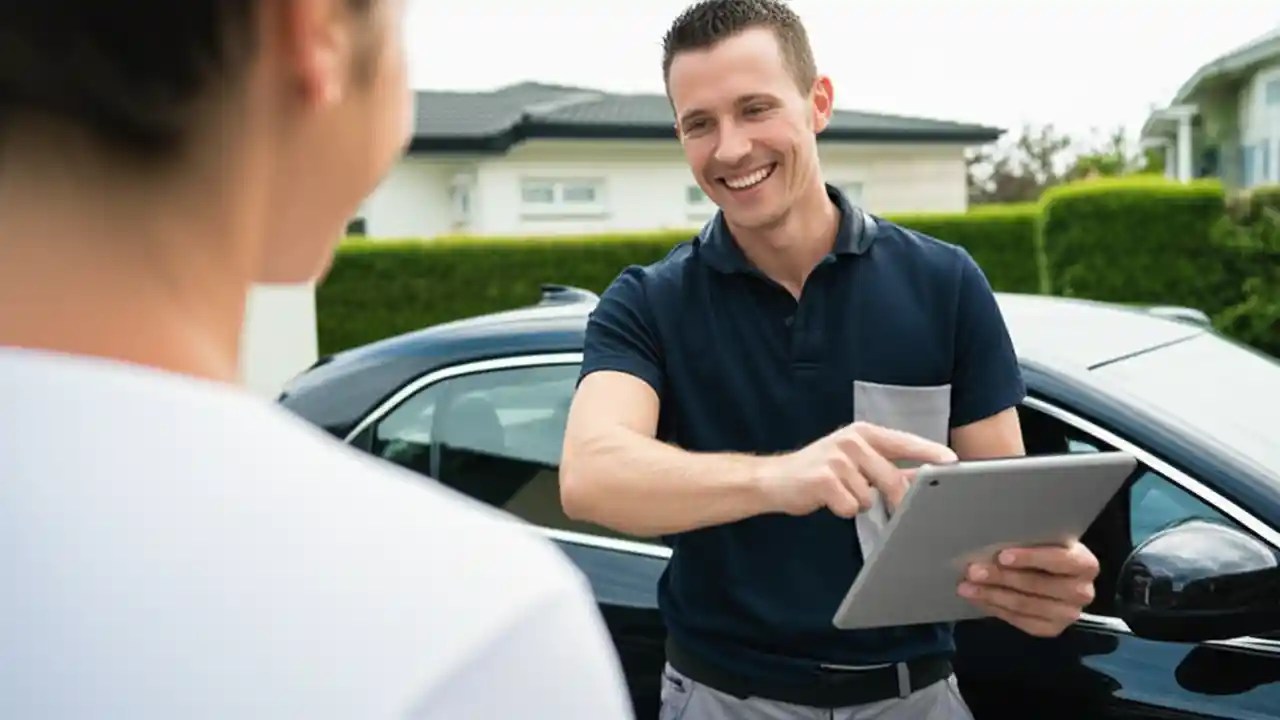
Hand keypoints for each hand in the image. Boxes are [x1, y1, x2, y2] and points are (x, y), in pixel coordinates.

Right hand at [756, 421, 957, 518]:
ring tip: (838, 493)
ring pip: (869, 497)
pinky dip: (841, 509)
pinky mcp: (824, 479)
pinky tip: (827, 499)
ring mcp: (837, 459)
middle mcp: (852, 441)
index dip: (929, 453)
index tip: (953, 462)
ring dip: (857, 503)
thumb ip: (884, 466)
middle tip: (897, 509)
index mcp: (863, 433)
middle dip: (897, 499)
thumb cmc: (819, 472)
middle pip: (892, 477)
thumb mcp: (853, 461)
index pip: (904, 443)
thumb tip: (921, 478)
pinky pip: (849, 506)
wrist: (774, 479)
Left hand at [958, 541, 1099, 636]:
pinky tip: (978, 599)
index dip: (1030, 558)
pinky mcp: (1052, 629)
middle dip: (1001, 577)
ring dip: (991, 595)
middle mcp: (1082, 592)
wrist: (1059, 578)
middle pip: (1037, 585)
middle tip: (973, 571)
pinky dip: (995, 608)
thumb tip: (990, 542)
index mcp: (1084, 564)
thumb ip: (1028, 541)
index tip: (1002, 556)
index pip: (1059, 560)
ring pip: (1025, 605)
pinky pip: (1019, 620)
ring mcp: (1068, 615)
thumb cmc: (1046, 551)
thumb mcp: (1044, 541)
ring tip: (966, 587)